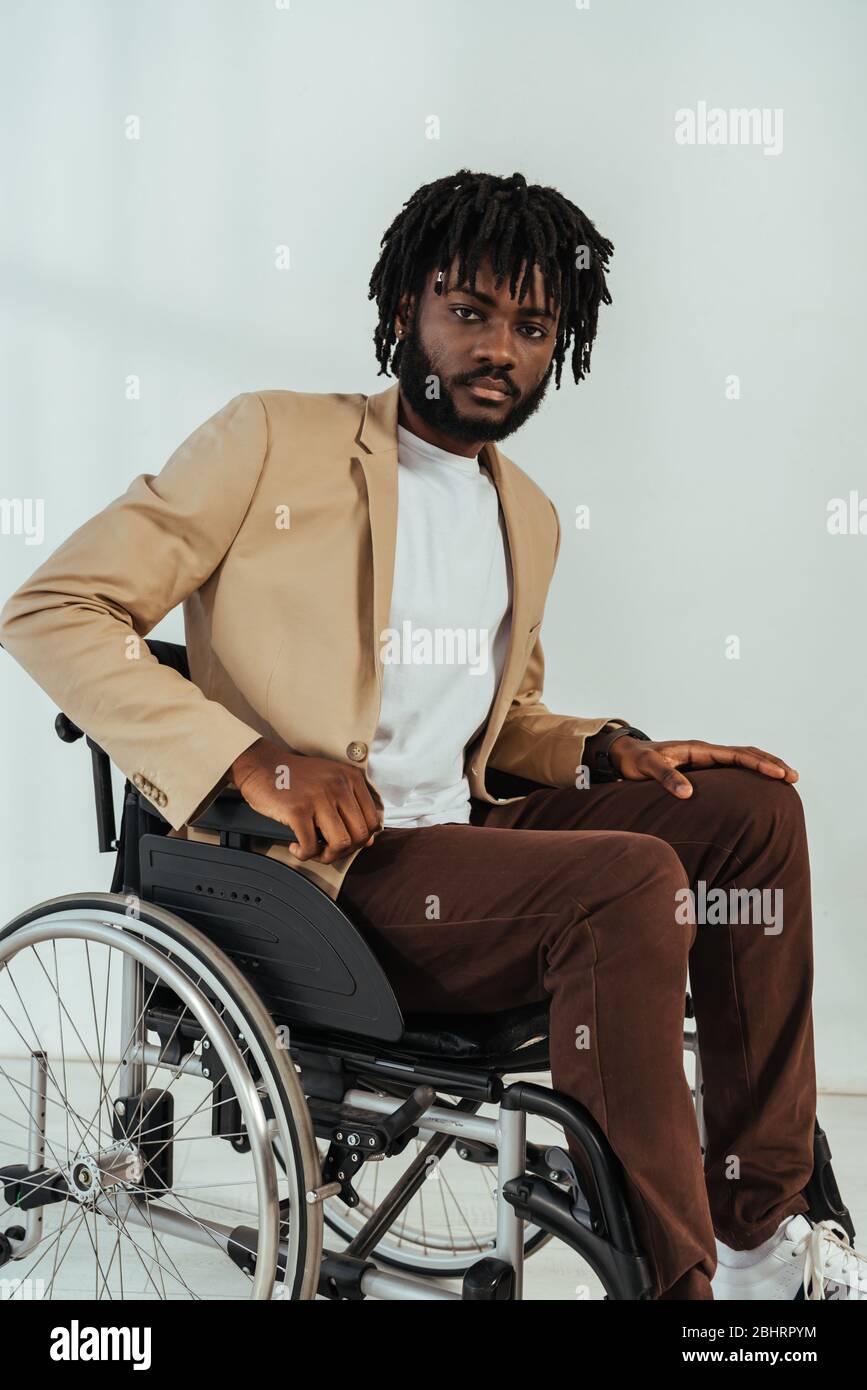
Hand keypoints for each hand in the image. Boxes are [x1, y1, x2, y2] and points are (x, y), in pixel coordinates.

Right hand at [230, 738, 382, 863]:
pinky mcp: (298, 810)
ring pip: (341, 844)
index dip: (361, 839)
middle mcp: (339, 786)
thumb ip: (351, 807)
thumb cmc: (296, 777)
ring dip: (327, 856)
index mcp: (351, 778)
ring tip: (314, 851)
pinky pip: (311, 846)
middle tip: (328, 850)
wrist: (262, 766)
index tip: (346, 842)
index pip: (373, 821)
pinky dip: (304, 854)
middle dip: (345, 851)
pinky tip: (296, 846)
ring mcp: (319, 798)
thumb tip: (368, 841)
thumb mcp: (331, 782)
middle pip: (360, 835)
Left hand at [608, 738, 798, 799]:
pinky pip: (733, 769)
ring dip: (765, 766)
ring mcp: (706, 760)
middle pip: (746, 754)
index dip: (758, 763)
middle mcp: (706, 752)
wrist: (625, 757)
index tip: (778, 773)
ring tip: (787, 779)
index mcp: (698, 749)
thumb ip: (666, 778)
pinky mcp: (702, 770)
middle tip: (793, 777)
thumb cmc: (635, 761)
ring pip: (742, 759)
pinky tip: (761, 785)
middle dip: (771, 763)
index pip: (736, 755)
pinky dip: (751, 773)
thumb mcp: (648, 768)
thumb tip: (689, 793)